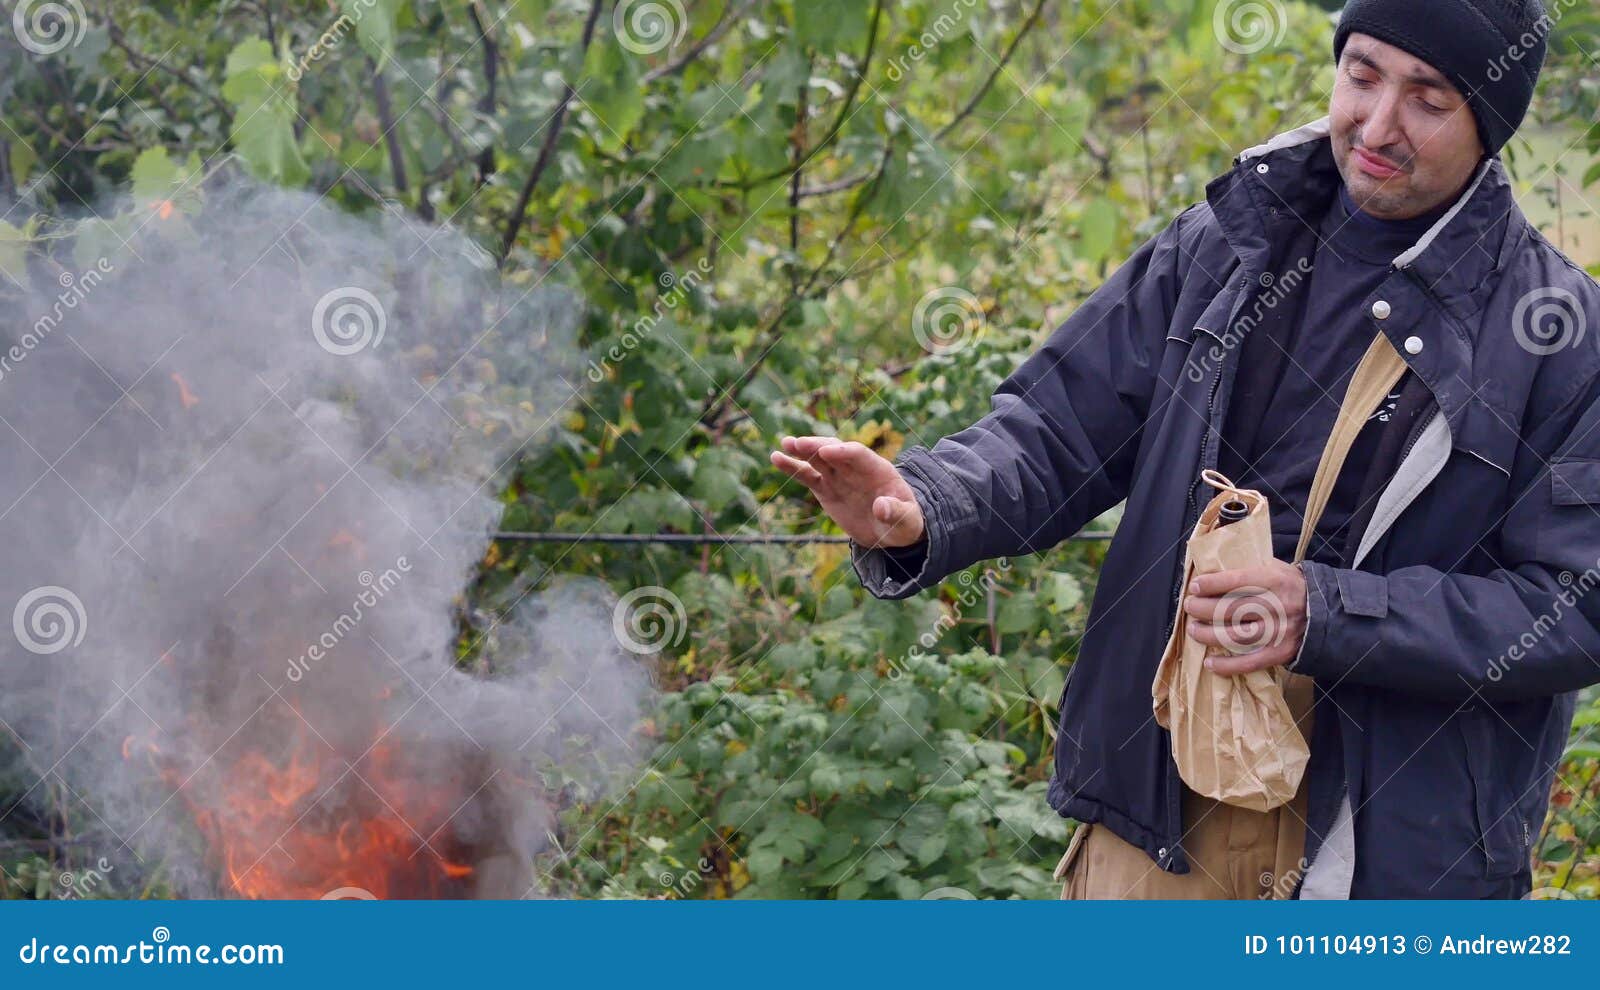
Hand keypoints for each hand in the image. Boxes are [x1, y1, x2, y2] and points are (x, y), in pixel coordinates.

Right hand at [769, 436, 925, 547]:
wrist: (892, 530)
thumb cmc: (904, 523)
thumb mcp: (906, 521)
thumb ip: (896, 512)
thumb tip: (881, 507)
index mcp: (878, 470)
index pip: (858, 454)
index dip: (843, 451)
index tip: (825, 451)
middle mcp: (856, 469)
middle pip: (835, 451)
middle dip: (817, 446)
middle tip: (797, 443)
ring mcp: (839, 477)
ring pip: (818, 459)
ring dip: (802, 451)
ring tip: (784, 445)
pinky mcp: (826, 489)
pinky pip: (807, 476)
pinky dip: (793, 468)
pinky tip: (776, 458)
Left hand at [1181, 561, 1307, 674]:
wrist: (1327, 612)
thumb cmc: (1292, 586)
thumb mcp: (1277, 567)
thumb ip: (1250, 567)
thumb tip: (1213, 567)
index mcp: (1274, 580)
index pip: (1236, 581)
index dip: (1211, 584)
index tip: (1194, 586)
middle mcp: (1275, 606)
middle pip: (1229, 609)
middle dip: (1202, 608)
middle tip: (1189, 606)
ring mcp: (1277, 631)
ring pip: (1234, 636)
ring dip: (1207, 634)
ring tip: (1193, 630)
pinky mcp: (1279, 652)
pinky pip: (1249, 662)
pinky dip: (1227, 666)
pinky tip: (1210, 662)